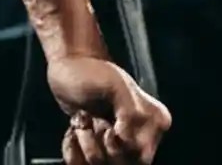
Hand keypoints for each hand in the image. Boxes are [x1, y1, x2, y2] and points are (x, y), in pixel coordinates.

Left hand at [48, 55, 170, 163]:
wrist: (68, 67)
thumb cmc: (91, 72)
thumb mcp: (114, 85)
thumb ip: (130, 112)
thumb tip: (127, 137)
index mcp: (153, 123)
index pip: (142, 155)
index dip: (122, 145)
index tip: (111, 127)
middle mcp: (137, 138)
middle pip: (121, 163)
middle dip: (101, 144)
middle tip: (94, 120)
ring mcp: (114, 144)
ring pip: (99, 162)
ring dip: (85, 141)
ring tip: (83, 121)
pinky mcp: (93, 147)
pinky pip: (80, 162)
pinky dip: (72, 148)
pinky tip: (74, 129)